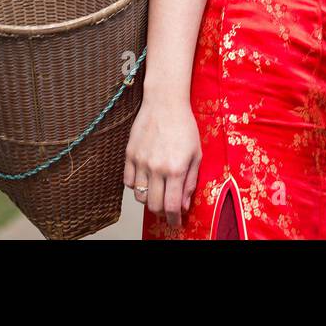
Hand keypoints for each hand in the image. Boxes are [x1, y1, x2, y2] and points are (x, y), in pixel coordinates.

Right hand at [124, 95, 202, 228]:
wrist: (164, 103)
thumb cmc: (184, 126)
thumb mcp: (196, 154)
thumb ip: (190, 181)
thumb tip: (184, 204)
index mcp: (175, 169)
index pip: (170, 206)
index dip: (173, 219)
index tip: (176, 223)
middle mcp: (156, 168)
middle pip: (153, 205)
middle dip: (162, 213)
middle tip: (168, 210)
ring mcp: (140, 162)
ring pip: (139, 196)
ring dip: (149, 200)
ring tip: (158, 193)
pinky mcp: (129, 155)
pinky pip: (129, 182)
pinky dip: (137, 186)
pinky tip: (147, 180)